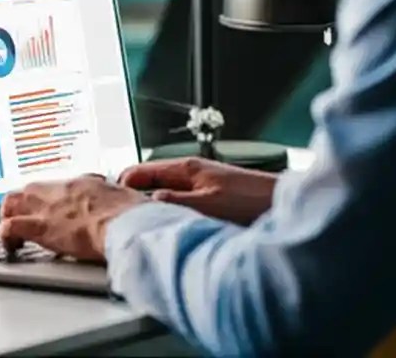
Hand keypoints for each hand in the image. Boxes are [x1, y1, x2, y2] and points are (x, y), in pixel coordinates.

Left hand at [0, 175, 148, 262]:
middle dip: (24, 205)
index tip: (55, 211)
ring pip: (12, 201)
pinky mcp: (42, 228)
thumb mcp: (130, 200)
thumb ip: (122, 202)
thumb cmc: (135, 215)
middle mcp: (61, 191)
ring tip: (14, 235)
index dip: (52, 199)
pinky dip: (5, 236)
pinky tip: (11, 247)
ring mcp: (48, 208)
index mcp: (83, 184)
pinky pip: (10, 227)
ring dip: (9, 216)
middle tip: (26, 221)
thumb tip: (134, 205)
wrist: (127, 224)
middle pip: (30, 189)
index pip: (58, 187)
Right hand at [118, 157, 276, 224]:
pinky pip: (179, 203)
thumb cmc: (253, 202)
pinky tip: (170, 227)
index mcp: (186, 168)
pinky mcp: (211, 198)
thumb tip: (145, 202)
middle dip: (134, 198)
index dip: (120, 186)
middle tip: (122, 217)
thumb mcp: (207, 204)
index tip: (109, 202)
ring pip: (163, 194)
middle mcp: (191, 173)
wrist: (286, 205)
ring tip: (143, 224)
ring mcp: (201, 184)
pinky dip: (169, 213)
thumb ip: (174, 201)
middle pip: (148, 182)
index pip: (139, 170)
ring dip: (153, 207)